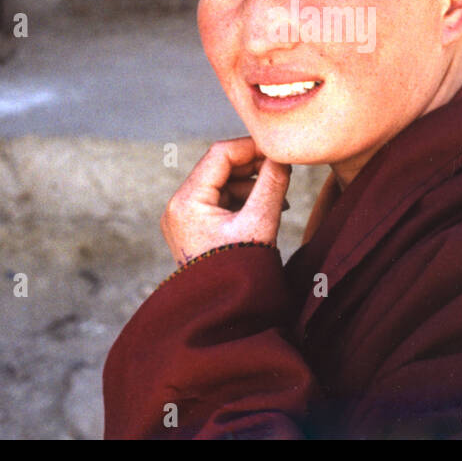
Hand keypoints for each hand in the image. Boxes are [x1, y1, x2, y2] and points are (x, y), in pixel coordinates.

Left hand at [161, 136, 292, 265]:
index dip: (251, 147)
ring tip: (279, 196)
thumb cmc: (239, 271)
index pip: (220, 154)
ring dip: (250, 184)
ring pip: (221, 184)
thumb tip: (282, 157)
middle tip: (283, 169)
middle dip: (252, 167)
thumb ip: (272, 184)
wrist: (223, 312)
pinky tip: (265, 208)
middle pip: (219, 167)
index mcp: (187, 201)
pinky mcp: (192, 228)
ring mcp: (183, 218)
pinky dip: (242, 200)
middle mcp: (178, 206)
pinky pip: (219, 201)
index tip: (278, 151)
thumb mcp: (260, 223)